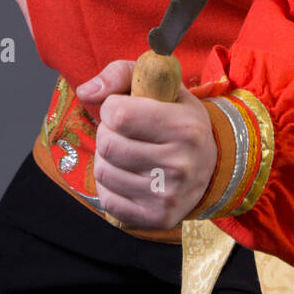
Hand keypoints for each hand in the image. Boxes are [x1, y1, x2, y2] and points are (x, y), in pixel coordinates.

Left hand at [75, 60, 217, 229]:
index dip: (112, 107)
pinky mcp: (155, 218)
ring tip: (126, 151)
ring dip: (106, 158)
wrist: (208, 165)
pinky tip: (127, 174)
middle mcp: (179, 164)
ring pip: (104, 171)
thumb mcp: (159, 85)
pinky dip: (109, 183)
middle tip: (124, 131)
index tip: (123, 107)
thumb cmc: (175, 116)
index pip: (119, 114)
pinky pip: (107, 198)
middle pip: (109, 144)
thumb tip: (85, 92)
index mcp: (184, 126)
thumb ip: (119, 74)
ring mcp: (168, 196)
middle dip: (107, 132)